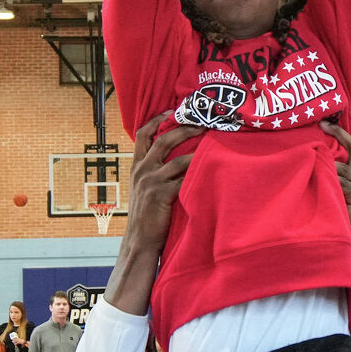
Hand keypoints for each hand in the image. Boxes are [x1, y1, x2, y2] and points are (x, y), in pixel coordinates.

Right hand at [127, 111, 202, 246]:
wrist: (139, 240)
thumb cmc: (145, 215)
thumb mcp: (142, 188)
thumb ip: (151, 171)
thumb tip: (171, 157)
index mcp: (137, 166)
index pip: (143, 134)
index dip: (158, 120)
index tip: (173, 110)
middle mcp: (142, 170)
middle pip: (163, 140)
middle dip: (184, 128)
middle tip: (203, 123)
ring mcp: (151, 183)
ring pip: (177, 159)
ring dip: (197, 150)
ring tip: (213, 144)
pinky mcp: (161, 196)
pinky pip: (183, 180)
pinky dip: (198, 173)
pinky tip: (211, 170)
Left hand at [320, 120, 350, 230]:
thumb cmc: (340, 222)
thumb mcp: (335, 195)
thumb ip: (330, 179)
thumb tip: (311, 160)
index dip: (345, 130)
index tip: (330, 116)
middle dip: (338, 132)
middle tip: (321, 122)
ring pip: (340, 166)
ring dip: (324, 168)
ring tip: (310, 174)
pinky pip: (340, 181)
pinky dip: (329, 182)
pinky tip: (322, 189)